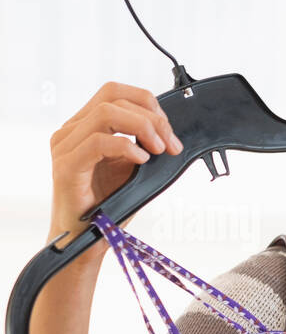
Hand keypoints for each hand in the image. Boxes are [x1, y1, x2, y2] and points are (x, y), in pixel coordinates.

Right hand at [49, 81, 183, 247]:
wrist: (87, 241)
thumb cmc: (108, 207)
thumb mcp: (133, 169)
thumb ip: (144, 146)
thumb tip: (170, 133)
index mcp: (84, 127)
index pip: (114, 92)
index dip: (148, 104)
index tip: (169, 132)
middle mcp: (71, 132)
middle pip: (112, 98)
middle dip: (152, 117)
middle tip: (171, 145)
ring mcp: (65, 147)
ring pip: (105, 113)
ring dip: (142, 128)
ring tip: (159, 151)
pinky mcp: (66, 167)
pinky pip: (97, 143)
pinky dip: (126, 147)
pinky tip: (142, 161)